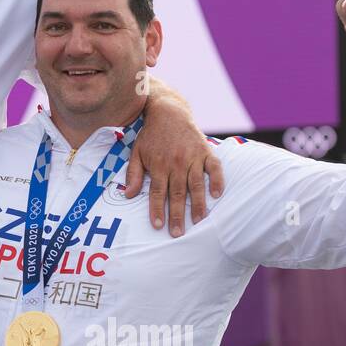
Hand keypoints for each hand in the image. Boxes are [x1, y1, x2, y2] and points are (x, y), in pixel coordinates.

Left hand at [125, 94, 223, 236]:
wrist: (168, 112)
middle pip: (177, 193)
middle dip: (177, 215)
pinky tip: (217, 194)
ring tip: (199, 220)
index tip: (158, 226)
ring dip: (198, 204)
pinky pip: (214, 168)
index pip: (157, 192)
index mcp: (158, 164)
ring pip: (196, 184)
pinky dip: (217, 180)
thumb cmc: (151, 136)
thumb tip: (128, 195)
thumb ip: (133, 174)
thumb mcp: (136, 152)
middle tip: (178, 233)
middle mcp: (176, 162)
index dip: (157, 210)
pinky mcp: (205, 151)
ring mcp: (192, 157)